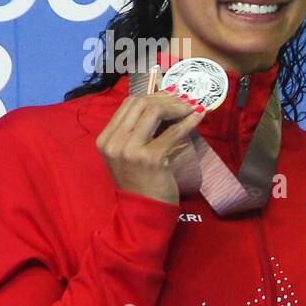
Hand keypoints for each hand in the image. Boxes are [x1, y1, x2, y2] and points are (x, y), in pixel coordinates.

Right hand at [96, 88, 205, 203]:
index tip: (172, 95)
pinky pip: (174, 132)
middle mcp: (114, 142)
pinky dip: (189, 121)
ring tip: (192, 106)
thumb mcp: (130, 153)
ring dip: (177, 106)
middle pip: (141, 104)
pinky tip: (199, 114)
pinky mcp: (152, 158)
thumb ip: (139, 130)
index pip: (129, 104)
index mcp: (106, 138)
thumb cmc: (141, 180)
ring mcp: (131, 150)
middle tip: (185, 99)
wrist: (144, 210)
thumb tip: (165, 101)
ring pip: (155, 112)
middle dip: (166, 98)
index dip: (153, 95)